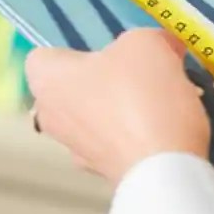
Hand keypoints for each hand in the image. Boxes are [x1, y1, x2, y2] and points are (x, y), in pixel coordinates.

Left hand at [25, 29, 209, 184]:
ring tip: (166, 96)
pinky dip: (140, 134)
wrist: (164, 167)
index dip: (73, 49)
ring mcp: (77, 151)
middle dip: (104, 79)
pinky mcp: (105, 173)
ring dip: (125, 107)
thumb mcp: (146, 43)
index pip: (43, 57)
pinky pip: (120, 143)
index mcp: (46, 80)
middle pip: (73, 88)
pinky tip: (169, 125)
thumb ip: (147, 39)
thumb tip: (164, 48)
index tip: (105, 49)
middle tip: (139, 69)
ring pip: (97, 117)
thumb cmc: (140, 94)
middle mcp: (52, 118)